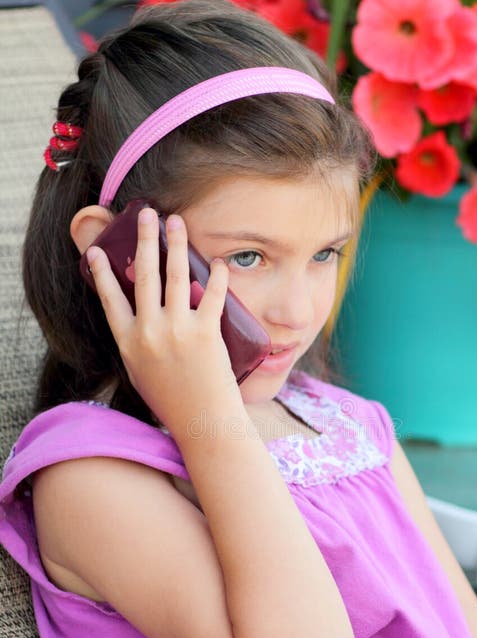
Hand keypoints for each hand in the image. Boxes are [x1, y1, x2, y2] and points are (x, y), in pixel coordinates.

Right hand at [86, 207, 244, 438]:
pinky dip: (215, 275)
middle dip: (144, 239)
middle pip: (142, 275)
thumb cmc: (173, 401)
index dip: (102, 272)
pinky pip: (211, 294)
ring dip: (175, 243)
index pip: (109, 299)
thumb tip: (142, 315)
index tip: (98, 251)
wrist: (203, 423)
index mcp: (128, 342)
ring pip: (174, 275)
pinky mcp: (205, 332)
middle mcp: (148, 332)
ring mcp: (176, 330)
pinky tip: (216, 261)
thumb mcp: (142, 372)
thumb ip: (138, 343)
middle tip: (148, 215)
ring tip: (177, 222)